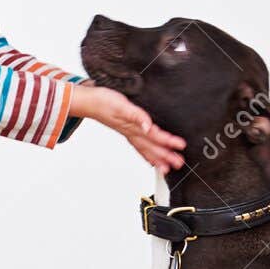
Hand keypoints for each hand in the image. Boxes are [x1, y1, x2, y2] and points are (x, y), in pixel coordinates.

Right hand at [71, 83, 185, 173]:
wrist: (88, 101)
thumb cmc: (103, 102)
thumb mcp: (122, 106)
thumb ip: (137, 116)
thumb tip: (149, 127)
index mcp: (133, 127)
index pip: (155, 136)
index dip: (169, 142)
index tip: (181, 146)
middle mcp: (132, 132)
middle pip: (152, 146)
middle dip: (166, 156)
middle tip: (179, 164)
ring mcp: (128, 132)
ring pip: (145, 148)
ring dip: (157, 157)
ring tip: (167, 167)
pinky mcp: (125, 129)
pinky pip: (138, 145)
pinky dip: (145, 153)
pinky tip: (149, 157)